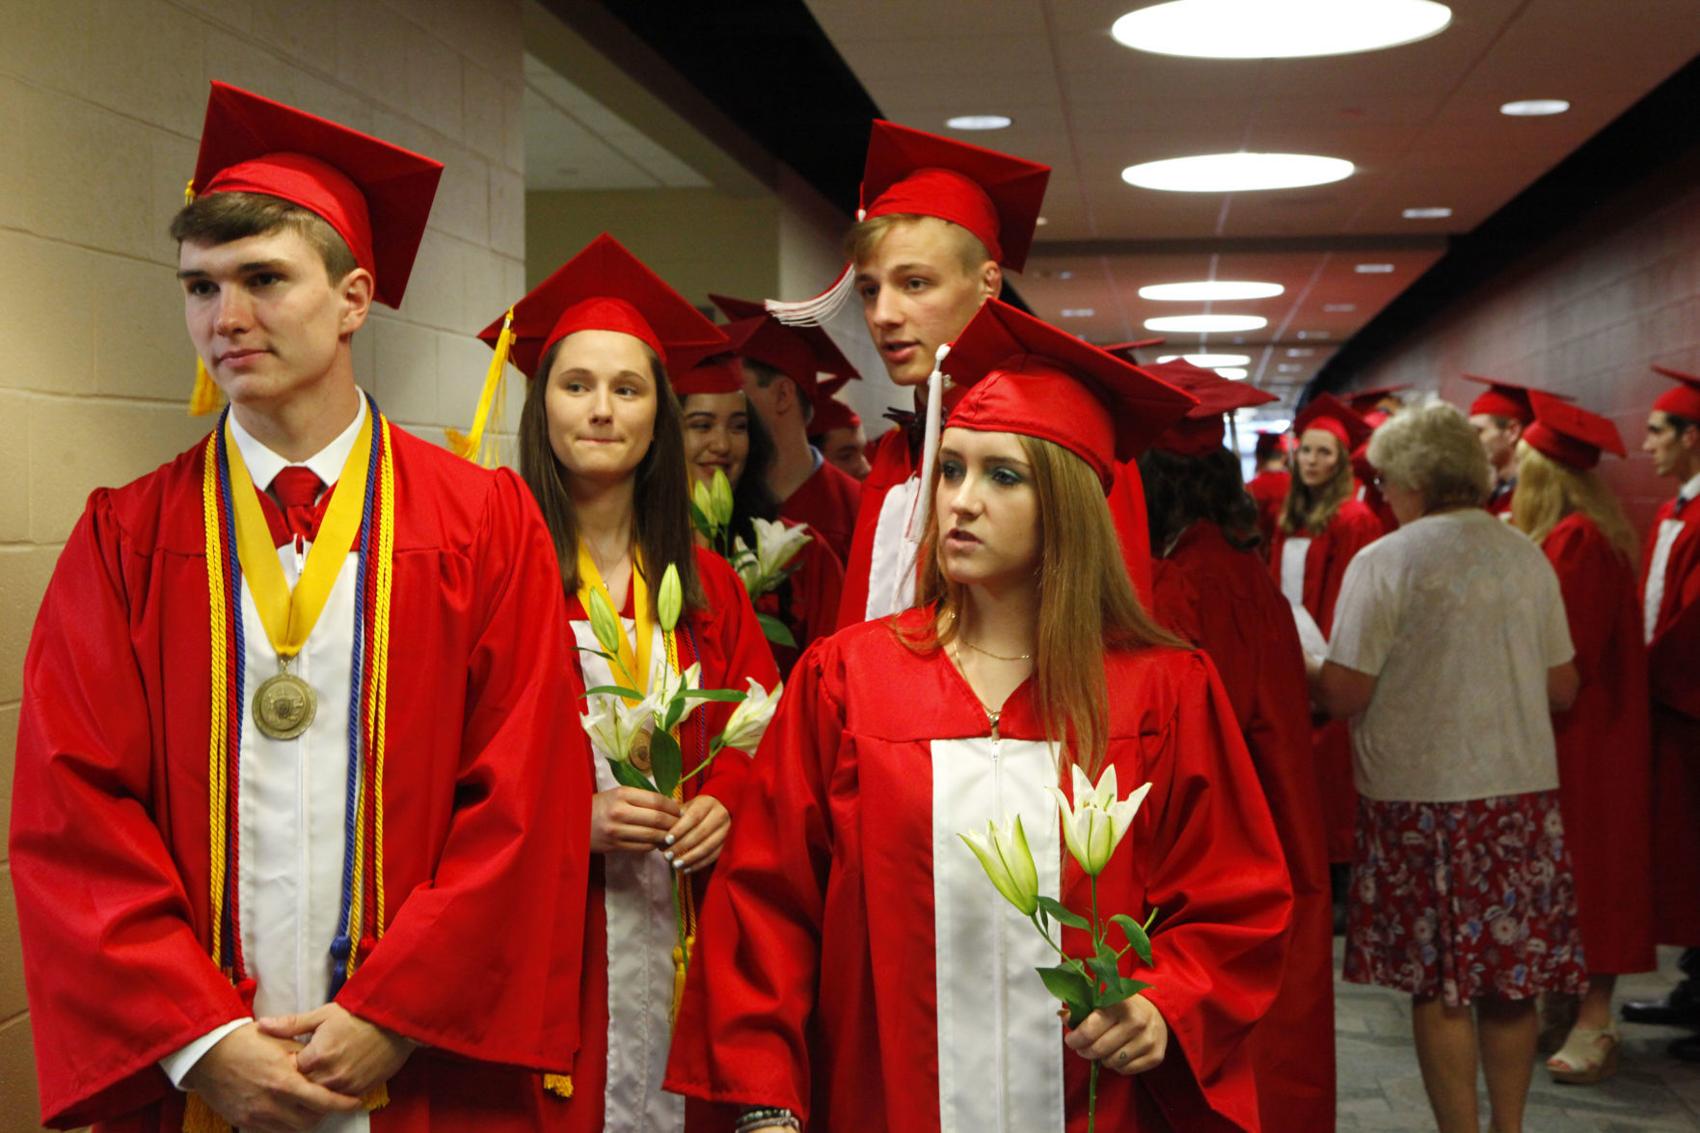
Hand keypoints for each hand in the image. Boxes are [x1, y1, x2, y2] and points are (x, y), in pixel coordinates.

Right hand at [181, 1022, 360, 1132]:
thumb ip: (304, 1057)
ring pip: (292, 1130)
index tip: (355, 1102)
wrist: (208, 1053)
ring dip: (304, 1120)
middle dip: (323, 1112)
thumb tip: (322, 1066)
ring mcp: (256, 1115)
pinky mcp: (244, 1121)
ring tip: (308, 1105)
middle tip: (328, 1100)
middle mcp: (272, 1103)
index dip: (342, 1104)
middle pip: (310, 1120)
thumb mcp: (281, 1042)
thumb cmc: (245, 1041)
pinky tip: (287, 1110)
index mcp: (284, 1081)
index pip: (323, 1100)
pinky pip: (272, 1131)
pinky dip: (284, 1124)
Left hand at [254, 1003, 415, 1096]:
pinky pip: (341, 1099)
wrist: (396, 1021)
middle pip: (305, 1087)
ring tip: (322, 1073)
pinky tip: (337, 1079)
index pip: (291, 1071)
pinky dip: (336, 1092)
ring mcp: (347, 1084)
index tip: (294, 1057)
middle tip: (307, 1067)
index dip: (291, 1065)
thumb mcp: (323, 1014)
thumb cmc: (358, 1014)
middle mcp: (331, 1074)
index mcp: (317, 1055)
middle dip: (303, 1079)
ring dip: (319, 1087)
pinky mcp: (362, 1090)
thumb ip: (292, 1024)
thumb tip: (262, 1025)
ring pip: (322, 1097)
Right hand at [590, 786, 681, 853]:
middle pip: (657, 819)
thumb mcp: (617, 794)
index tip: (680, 810)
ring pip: (652, 835)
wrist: (573, 823)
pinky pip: (643, 848)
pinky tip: (658, 842)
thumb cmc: (600, 805)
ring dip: (667, 836)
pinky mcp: (615, 846)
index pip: (656, 800)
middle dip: (674, 823)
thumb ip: (641, 798)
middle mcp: (619, 812)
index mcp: (621, 794)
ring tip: (674, 835)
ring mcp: (616, 831)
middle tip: (682, 824)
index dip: (673, 806)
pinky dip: (654, 845)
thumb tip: (671, 805)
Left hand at [664, 795, 729, 872]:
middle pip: (700, 833)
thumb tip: (660, 833)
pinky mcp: (727, 844)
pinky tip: (686, 870)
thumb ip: (675, 817)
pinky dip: (699, 865)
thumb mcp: (688, 806)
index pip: (693, 817)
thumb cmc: (697, 809)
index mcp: (707, 804)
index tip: (667, 840)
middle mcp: (719, 816)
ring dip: (690, 858)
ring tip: (675, 865)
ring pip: (708, 847)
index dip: (680, 829)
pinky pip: (713, 857)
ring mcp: (726, 831)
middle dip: (682, 846)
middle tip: (667, 856)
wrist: (721, 809)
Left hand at [1065, 994, 1167, 1075]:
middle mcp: (1136, 1021)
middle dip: (1085, 1051)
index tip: (1071, 1040)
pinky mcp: (1156, 1056)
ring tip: (1104, 1048)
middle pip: (1099, 1049)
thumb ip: (1083, 1009)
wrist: (1157, 1010)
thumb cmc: (1123, 1006)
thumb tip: (1064, 1018)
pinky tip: (1118, 1053)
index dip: (1075, 1039)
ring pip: (1111, 1062)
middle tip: (1083, 1047)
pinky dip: (1117, 1066)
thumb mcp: (1103, 1000)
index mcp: (1120, 1004)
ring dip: (1102, 1058)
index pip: (1089, 1030)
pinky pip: (1125, 1070)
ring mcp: (1148, 1040)